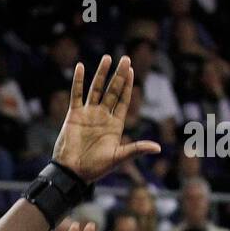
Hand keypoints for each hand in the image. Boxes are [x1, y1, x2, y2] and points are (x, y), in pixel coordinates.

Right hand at [51, 56, 160, 183]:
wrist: (72, 172)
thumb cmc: (95, 168)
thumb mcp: (118, 157)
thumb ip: (136, 149)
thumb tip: (158, 148)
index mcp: (115, 124)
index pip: (124, 100)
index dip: (129, 86)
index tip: (132, 71)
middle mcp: (102, 116)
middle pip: (112, 90)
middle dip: (119, 75)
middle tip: (126, 59)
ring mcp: (88, 114)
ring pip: (96, 89)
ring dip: (101, 74)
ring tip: (107, 58)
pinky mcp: (73, 115)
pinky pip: (76, 94)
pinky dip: (78, 81)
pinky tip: (80, 67)